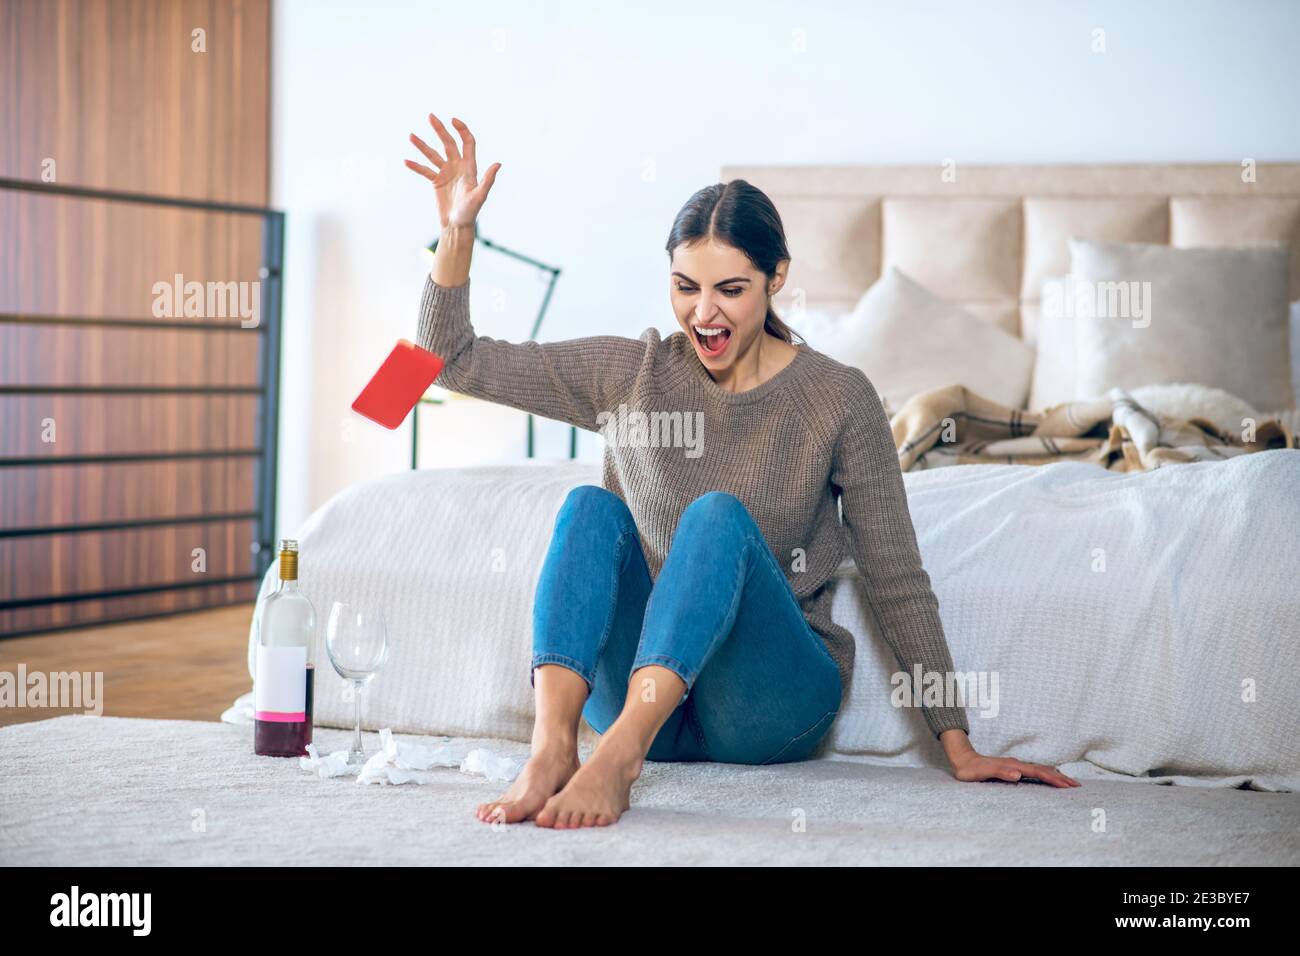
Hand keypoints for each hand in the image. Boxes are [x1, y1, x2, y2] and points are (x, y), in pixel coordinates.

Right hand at [405, 113, 500, 229]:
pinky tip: (406, 161)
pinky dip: (416, 166)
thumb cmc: (471, 212)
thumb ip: (488, 180)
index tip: (453, 120)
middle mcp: (458, 167)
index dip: (462, 130)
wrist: (458, 226)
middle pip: (449, 143)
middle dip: (440, 130)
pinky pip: (425, 171)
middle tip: (431, 116)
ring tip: (411, 136)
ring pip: (433, 155)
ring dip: (422, 145)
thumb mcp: (480, 196)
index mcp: (469, 167)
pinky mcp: (437, 182)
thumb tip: (498, 164)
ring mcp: (446, 173)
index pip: (467, 142)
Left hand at [948, 748, 1080, 786]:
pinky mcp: (1012, 769)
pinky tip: (1048, 779)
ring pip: (1040, 769)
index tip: (1068, 786)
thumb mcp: (984, 772)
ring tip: (1069, 783)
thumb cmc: (971, 769)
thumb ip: (1001, 772)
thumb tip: (1018, 773)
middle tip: (1077, 786)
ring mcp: (1015, 765)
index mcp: (1014, 765)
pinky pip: (1034, 772)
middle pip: (1044, 769)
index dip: (1054, 779)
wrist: (962, 760)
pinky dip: (1045, 775)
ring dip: (1055, 776)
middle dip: (1061, 778)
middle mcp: (1017, 764)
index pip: (1038, 772)